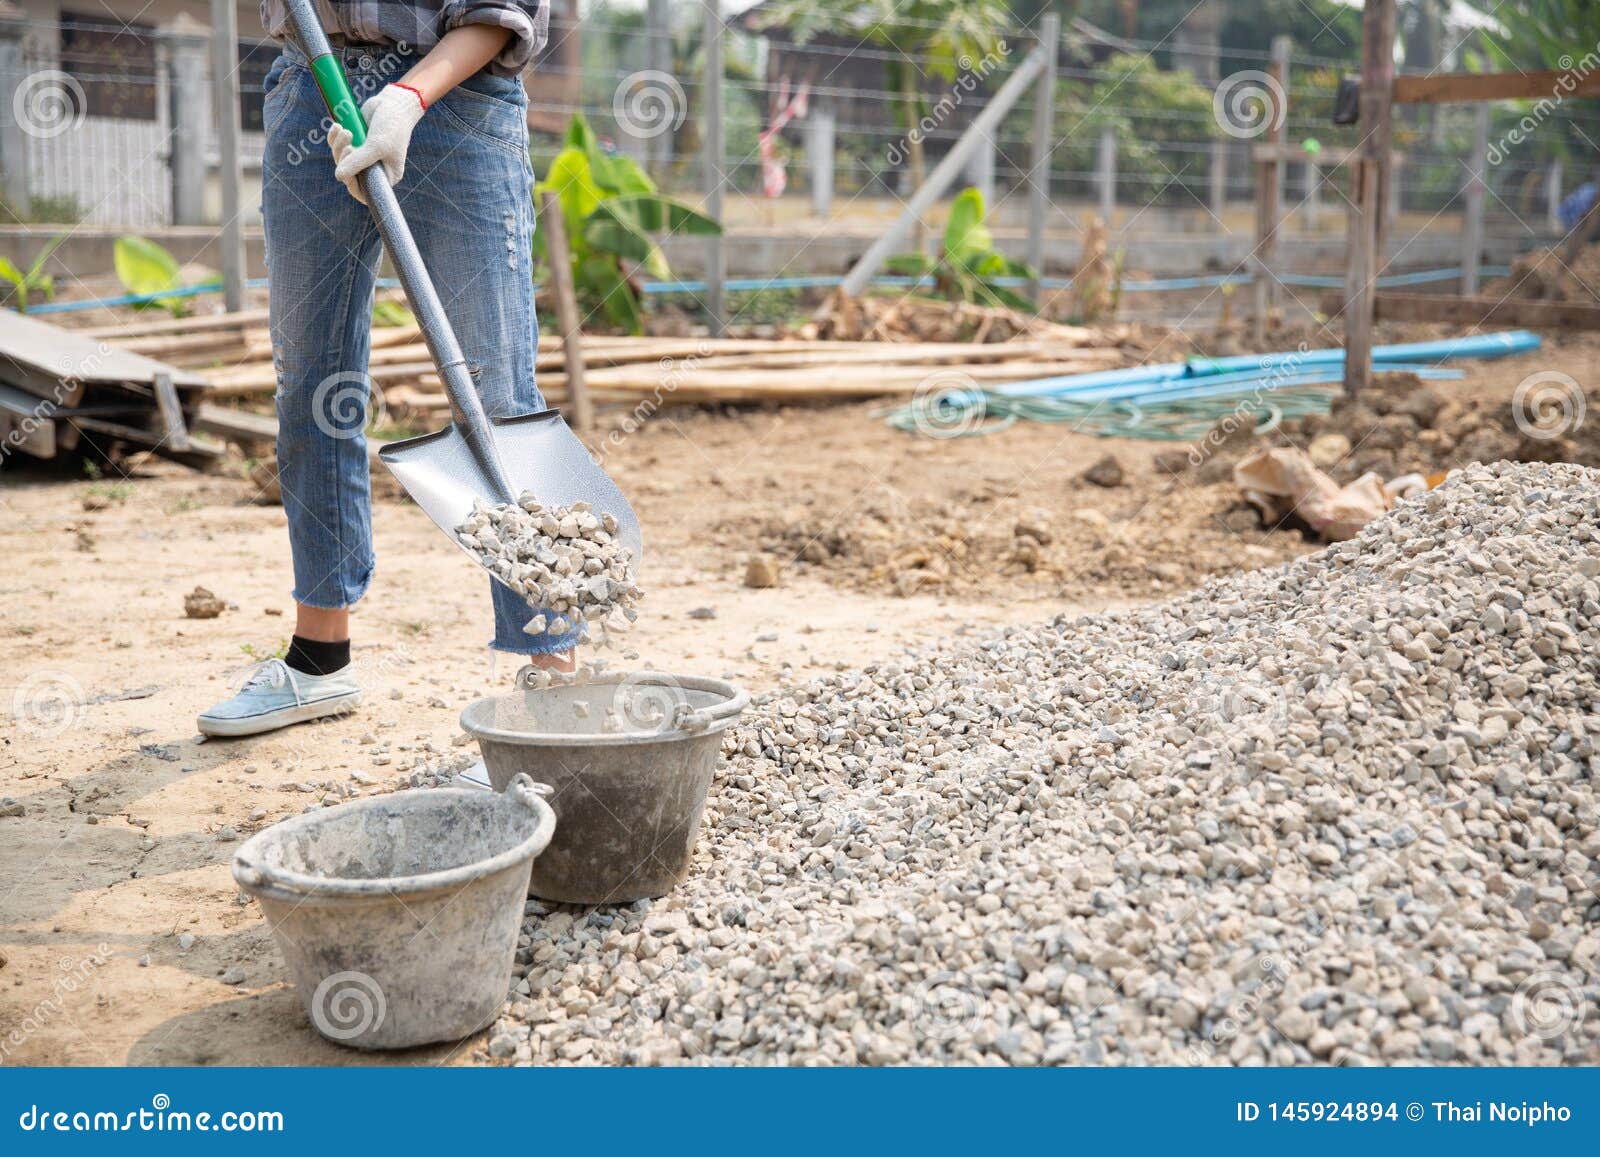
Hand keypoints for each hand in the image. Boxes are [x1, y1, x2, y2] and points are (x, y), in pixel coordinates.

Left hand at [327, 84, 426, 203]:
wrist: (393, 103)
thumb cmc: (392, 127)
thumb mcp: (376, 146)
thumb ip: (357, 162)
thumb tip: (338, 176)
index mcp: (386, 175)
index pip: (365, 191)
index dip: (353, 185)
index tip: (347, 174)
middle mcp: (374, 168)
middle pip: (349, 173)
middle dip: (344, 159)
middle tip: (349, 145)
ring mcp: (363, 155)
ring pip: (341, 158)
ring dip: (338, 145)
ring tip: (345, 130)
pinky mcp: (355, 141)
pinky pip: (337, 145)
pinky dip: (334, 137)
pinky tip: (337, 126)